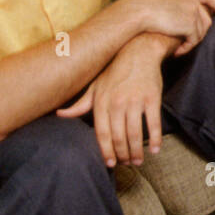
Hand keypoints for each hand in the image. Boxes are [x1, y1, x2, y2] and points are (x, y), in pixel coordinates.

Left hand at [59, 39, 165, 166]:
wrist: (139, 51)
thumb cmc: (115, 71)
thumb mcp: (95, 86)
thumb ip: (80, 104)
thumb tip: (59, 114)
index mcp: (101, 102)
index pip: (101, 133)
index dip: (106, 151)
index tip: (111, 163)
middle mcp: (117, 102)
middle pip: (118, 136)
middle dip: (123, 154)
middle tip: (127, 164)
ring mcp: (135, 100)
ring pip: (135, 133)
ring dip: (137, 151)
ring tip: (138, 161)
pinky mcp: (152, 98)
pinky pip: (153, 123)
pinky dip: (155, 139)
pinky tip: (155, 149)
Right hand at [127, 0, 214, 55]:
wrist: (137, 12)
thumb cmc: (141, 9)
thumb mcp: (161, 1)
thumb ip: (173, 5)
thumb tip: (175, 15)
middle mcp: (192, 1)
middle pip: (207, 20)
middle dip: (201, 33)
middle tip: (189, 43)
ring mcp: (193, 12)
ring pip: (200, 33)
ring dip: (190, 43)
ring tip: (178, 49)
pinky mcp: (191, 25)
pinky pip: (194, 41)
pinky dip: (186, 48)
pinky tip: (177, 52)